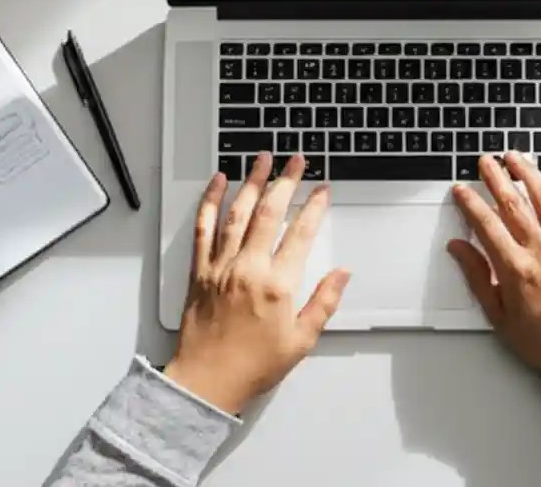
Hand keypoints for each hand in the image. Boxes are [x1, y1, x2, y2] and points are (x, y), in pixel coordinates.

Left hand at [164, 153, 349, 413]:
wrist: (205, 381)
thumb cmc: (252, 366)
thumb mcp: (301, 341)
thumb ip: (324, 302)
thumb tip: (342, 274)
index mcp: (277, 286)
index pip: (301, 233)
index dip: (314, 206)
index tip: (322, 189)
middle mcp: (248, 269)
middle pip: (269, 213)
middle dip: (286, 181)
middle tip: (296, 159)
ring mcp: (220, 267)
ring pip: (237, 213)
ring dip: (251, 181)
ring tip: (262, 159)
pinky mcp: (199, 271)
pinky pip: (203, 228)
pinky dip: (210, 202)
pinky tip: (218, 182)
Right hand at [449, 152, 540, 372]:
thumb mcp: (498, 315)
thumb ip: (478, 277)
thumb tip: (458, 248)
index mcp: (516, 269)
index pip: (486, 225)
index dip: (470, 203)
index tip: (461, 190)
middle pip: (512, 205)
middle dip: (495, 179)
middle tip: (485, 162)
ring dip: (528, 172)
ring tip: (515, 156)